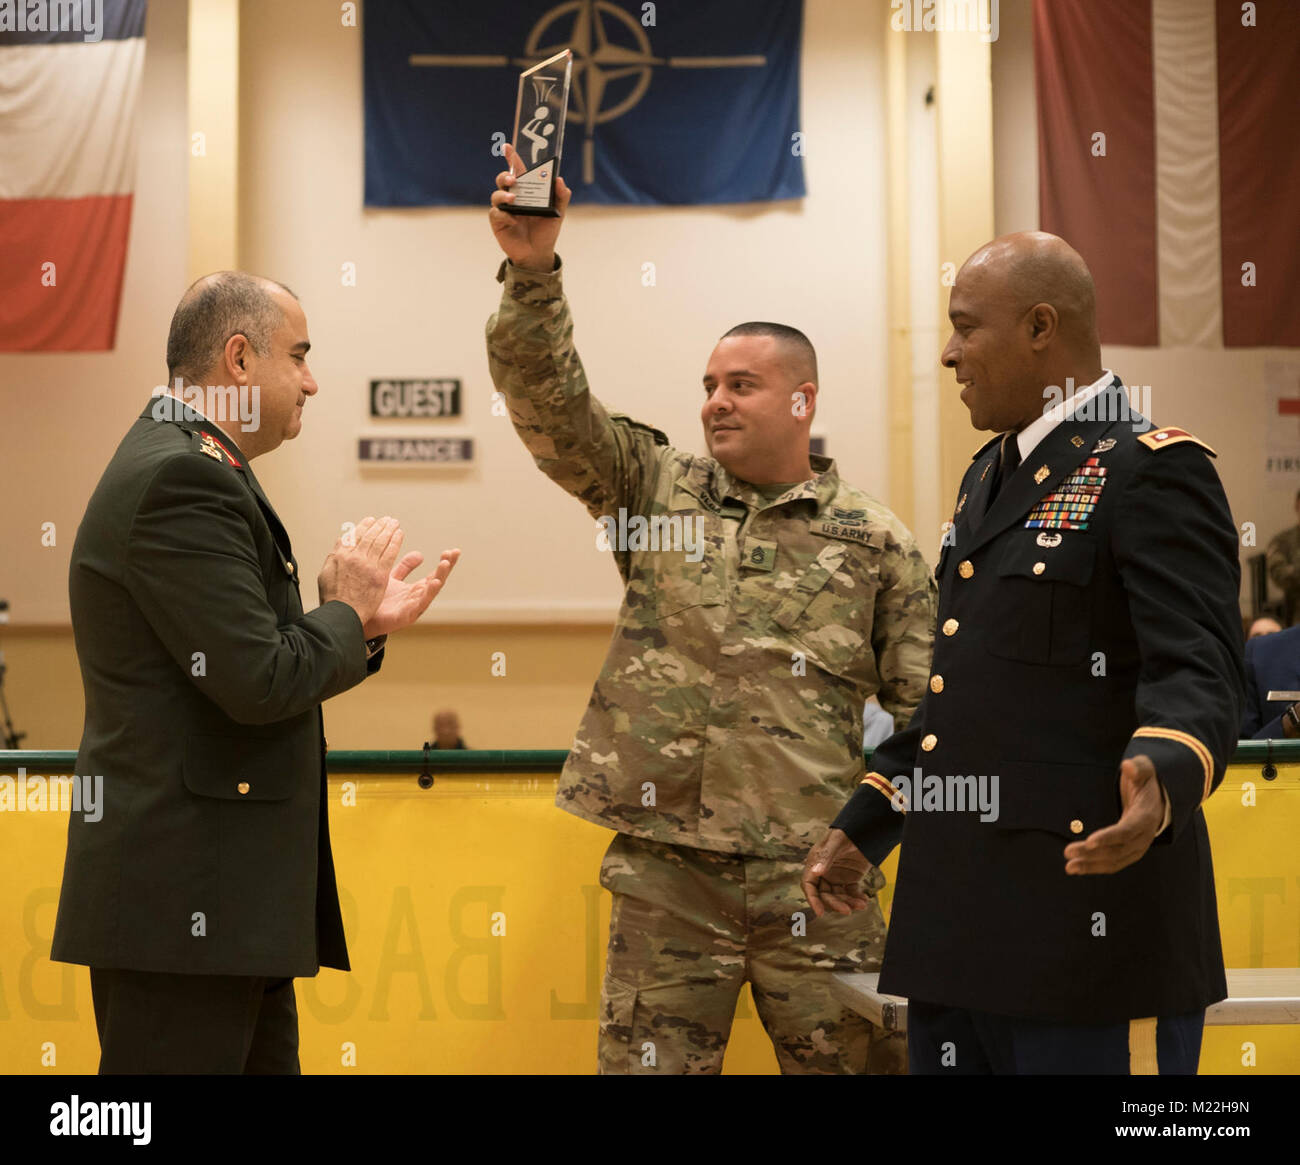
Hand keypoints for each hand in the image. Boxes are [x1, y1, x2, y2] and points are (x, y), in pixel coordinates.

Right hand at [317, 516, 406, 627]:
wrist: (341, 613)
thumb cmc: (332, 599)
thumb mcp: (325, 575)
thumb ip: (333, 559)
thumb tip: (337, 549)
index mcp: (339, 555)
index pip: (353, 536)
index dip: (363, 527)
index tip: (370, 521)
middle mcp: (353, 556)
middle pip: (369, 536)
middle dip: (379, 525)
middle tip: (386, 520)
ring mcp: (367, 564)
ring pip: (380, 541)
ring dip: (388, 529)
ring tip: (394, 523)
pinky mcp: (379, 573)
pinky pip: (389, 552)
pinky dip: (395, 541)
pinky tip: (399, 534)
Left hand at [361, 547, 460, 637]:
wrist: (359, 619)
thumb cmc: (375, 601)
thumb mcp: (393, 579)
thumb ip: (405, 568)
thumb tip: (420, 554)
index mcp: (417, 590)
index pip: (435, 574)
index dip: (445, 563)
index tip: (453, 551)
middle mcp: (418, 598)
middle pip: (438, 581)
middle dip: (446, 567)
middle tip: (454, 553)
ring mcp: (413, 608)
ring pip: (431, 591)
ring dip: (440, 577)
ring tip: (445, 563)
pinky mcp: (406, 616)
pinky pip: (420, 604)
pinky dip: (428, 594)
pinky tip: (435, 582)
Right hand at [489, 142, 570, 271]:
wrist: (538, 253)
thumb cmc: (546, 231)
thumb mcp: (558, 213)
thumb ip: (561, 196)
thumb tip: (560, 180)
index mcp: (527, 190)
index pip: (518, 170)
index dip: (512, 157)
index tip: (508, 147)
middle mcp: (513, 196)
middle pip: (503, 179)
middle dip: (505, 175)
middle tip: (513, 179)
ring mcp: (504, 209)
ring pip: (496, 194)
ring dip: (504, 194)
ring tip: (513, 199)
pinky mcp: (498, 222)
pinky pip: (496, 213)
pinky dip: (503, 214)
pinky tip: (513, 219)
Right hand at [801, 828, 873, 917]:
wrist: (864, 830)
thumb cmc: (845, 833)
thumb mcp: (836, 843)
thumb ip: (826, 858)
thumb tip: (816, 873)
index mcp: (815, 864)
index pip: (809, 885)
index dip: (812, 899)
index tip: (820, 912)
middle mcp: (824, 873)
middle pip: (825, 895)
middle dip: (835, 904)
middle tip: (847, 910)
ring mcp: (837, 877)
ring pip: (839, 896)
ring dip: (848, 903)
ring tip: (861, 904)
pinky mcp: (850, 879)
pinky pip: (851, 893)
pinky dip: (857, 898)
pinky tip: (864, 900)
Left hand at [1063, 754, 1163, 874]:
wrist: (1158, 797)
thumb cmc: (1146, 780)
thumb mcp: (1144, 768)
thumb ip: (1138, 767)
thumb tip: (1128, 767)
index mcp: (1146, 817)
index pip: (1127, 831)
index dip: (1109, 837)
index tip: (1089, 841)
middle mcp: (1144, 836)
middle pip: (1117, 849)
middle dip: (1092, 853)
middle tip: (1067, 852)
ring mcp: (1138, 846)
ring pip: (1115, 861)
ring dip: (1091, 865)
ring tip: (1069, 866)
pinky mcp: (1130, 851)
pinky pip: (1114, 863)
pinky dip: (1096, 867)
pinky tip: (1077, 868)